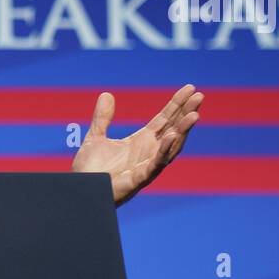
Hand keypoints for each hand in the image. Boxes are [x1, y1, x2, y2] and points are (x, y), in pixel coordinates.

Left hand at [72, 84, 202, 205]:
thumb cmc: (89, 170)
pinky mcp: (139, 179)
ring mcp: (146, 166)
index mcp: (141, 141)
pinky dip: (164, 150)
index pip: (164, 119)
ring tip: (194, 115)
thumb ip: (102, 118)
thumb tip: (106, 94)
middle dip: (186, 113)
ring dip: (183, 131)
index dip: (177, 104)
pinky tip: (172, 135)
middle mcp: (148, 152)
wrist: (80, 190)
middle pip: (173, 129)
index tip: (190, 88)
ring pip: (171, 147)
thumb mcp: (96, 137)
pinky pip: (156, 164)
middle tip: (199, 96)